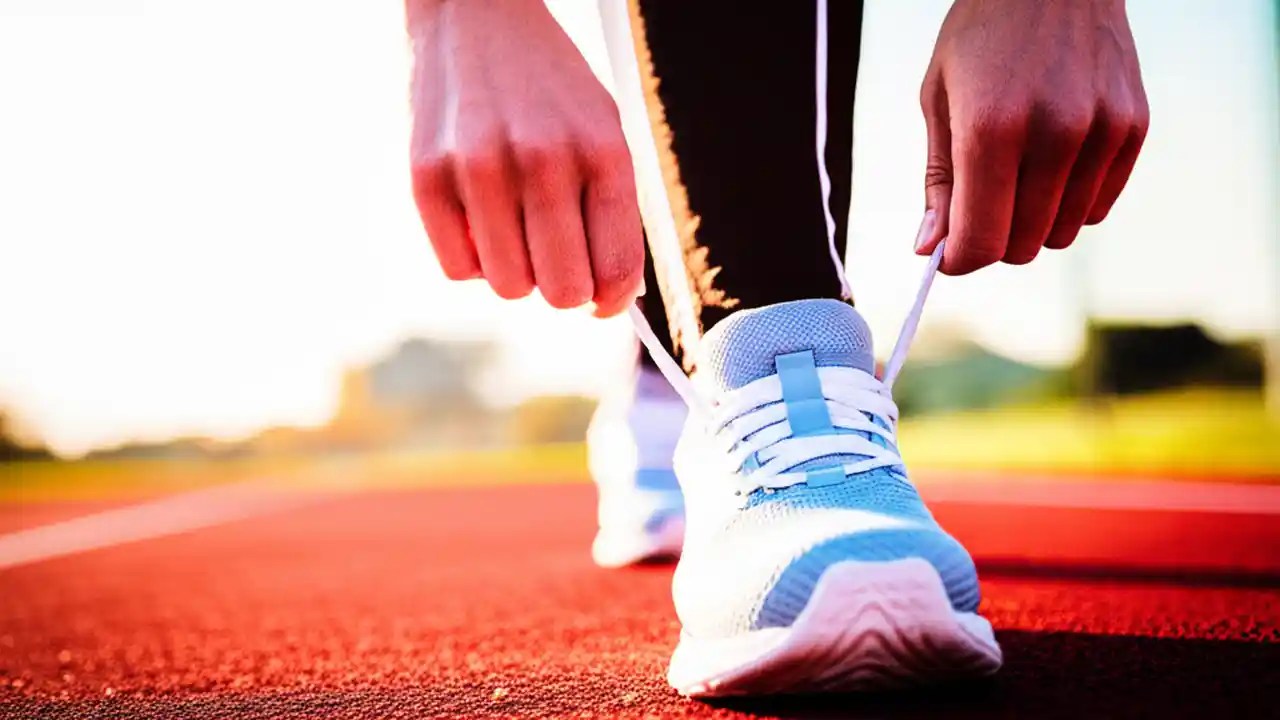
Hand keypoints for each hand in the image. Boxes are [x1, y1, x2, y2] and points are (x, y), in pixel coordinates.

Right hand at [407, 0, 642, 315]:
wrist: (472, 15)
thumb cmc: (547, 87)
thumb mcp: (600, 129)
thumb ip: (611, 211)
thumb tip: (610, 299)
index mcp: (601, 149)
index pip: (617, 270)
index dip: (611, 300)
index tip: (601, 299)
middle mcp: (543, 158)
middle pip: (563, 291)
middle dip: (563, 286)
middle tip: (554, 255)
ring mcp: (480, 166)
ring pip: (510, 287)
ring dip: (516, 269)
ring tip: (514, 222)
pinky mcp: (425, 175)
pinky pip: (459, 269)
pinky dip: (472, 256)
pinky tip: (477, 213)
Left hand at [915, 0, 1148, 274]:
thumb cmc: (982, 35)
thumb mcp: (940, 99)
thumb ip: (939, 180)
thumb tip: (930, 250)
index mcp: (992, 127)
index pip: (981, 240)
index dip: (960, 259)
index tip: (950, 253)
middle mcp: (1054, 132)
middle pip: (1023, 245)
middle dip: (994, 241)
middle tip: (980, 207)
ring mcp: (1102, 131)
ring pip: (1063, 233)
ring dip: (1033, 223)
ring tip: (1017, 173)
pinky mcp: (1134, 128)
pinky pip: (1097, 207)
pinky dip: (1070, 202)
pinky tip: (1053, 161)